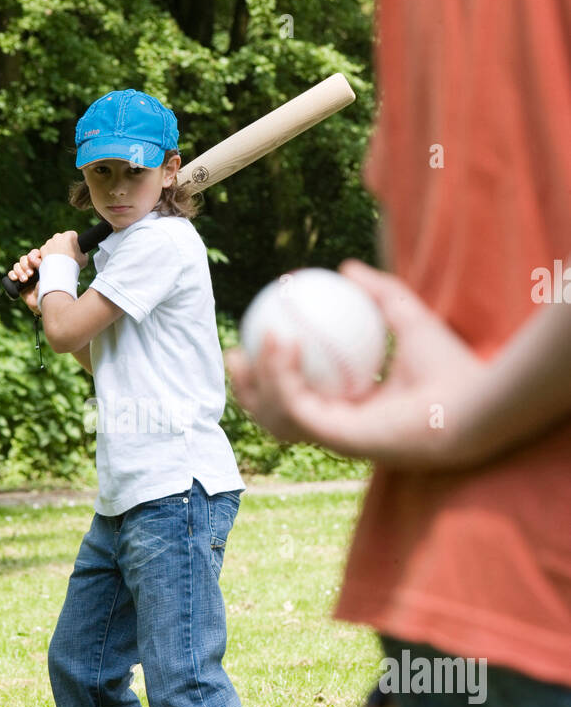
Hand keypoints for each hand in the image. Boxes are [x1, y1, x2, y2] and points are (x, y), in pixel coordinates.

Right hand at [7, 247, 41, 314]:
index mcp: (41, 263)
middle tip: (30, 275)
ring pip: (17, 266)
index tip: (35, 266)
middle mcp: (33, 268)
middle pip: (24, 259)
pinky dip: (12, 275)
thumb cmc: (49, 288)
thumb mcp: (47, 273)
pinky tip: (15, 279)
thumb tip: (31, 257)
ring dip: (19, 271)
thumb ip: (40, 263)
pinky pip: (11, 274)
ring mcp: (25, 275)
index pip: (33, 254)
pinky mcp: (19, 283)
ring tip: (24, 280)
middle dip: (25, 266)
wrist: (44, 303)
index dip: (32, 257)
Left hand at [39, 229, 88, 269]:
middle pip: (61, 239)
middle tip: (66, 256)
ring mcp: (49, 242)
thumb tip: (82, 254)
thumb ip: (83, 253)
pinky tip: (53, 262)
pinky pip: (46, 251)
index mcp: (69, 236)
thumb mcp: (84, 259)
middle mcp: (58, 236)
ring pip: (53, 244)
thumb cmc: (73, 265)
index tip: (74, 250)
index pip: (73, 235)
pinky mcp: (42, 249)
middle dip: (63, 245)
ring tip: (59, 261)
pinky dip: (48, 256)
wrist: (60, 273)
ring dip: (55, 250)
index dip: (74, 242)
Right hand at [224, 260, 491, 469]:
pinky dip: (281, 373)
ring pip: (276, 416)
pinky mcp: (334, 439)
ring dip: (258, 380)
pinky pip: (295, 404)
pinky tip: (279, 340)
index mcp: (353, 409)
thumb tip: (346, 267)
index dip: (272, 373)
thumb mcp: (408, 315)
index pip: (301, 396)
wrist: (470, 401)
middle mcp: (339, 429)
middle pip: (275, 417)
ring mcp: (334, 438)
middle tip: (235, 354)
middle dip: (247, 391)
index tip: (262, 335)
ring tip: (250, 346)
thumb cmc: (451, 367)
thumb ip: (378, 292)